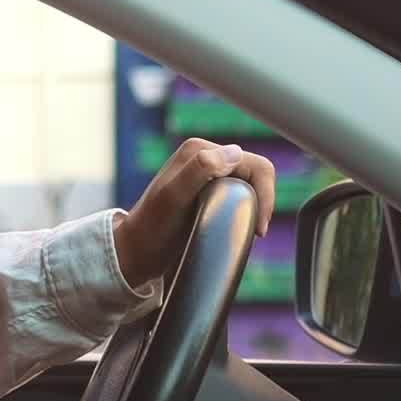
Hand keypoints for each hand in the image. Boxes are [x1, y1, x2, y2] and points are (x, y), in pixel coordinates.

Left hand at [115, 137, 281, 293]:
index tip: (259, 228)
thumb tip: (235, 153)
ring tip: (245, 231)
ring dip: (256, 207)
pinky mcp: (209, 191)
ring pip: (251, 185)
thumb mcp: (172, 198)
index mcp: (200, 150)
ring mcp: (208, 174)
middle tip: (254, 231)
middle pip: (256, 173)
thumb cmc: (152, 227)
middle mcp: (206, 157)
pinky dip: (247, 211)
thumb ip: (199, 170)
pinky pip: (242, 195)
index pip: (254, 164)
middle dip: (263, 201)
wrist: (136, 251)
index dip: (265, 195)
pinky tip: (237, 228)